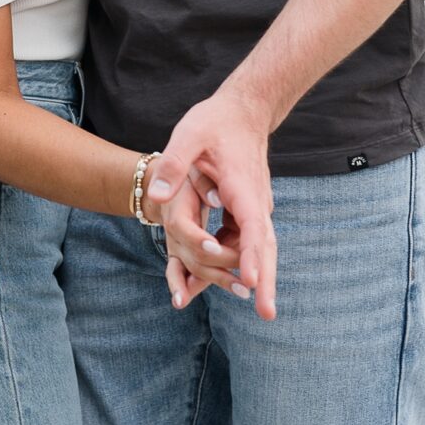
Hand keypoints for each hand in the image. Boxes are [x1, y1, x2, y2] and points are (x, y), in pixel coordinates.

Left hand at [147, 88, 276, 320]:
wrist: (242, 110)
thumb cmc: (214, 122)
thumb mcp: (188, 135)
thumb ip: (174, 164)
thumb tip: (157, 197)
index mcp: (241, 185)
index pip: (251, 225)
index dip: (251, 254)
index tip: (253, 280)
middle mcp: (254, 199)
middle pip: (264, 244)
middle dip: (266, 279)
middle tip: (267, 314)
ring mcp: (255, 204)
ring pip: (259, 245)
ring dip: (259, 273)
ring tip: (260, 306)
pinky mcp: (249, 207)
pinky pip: (248, 238)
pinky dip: (246, 259)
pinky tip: (238, 278)